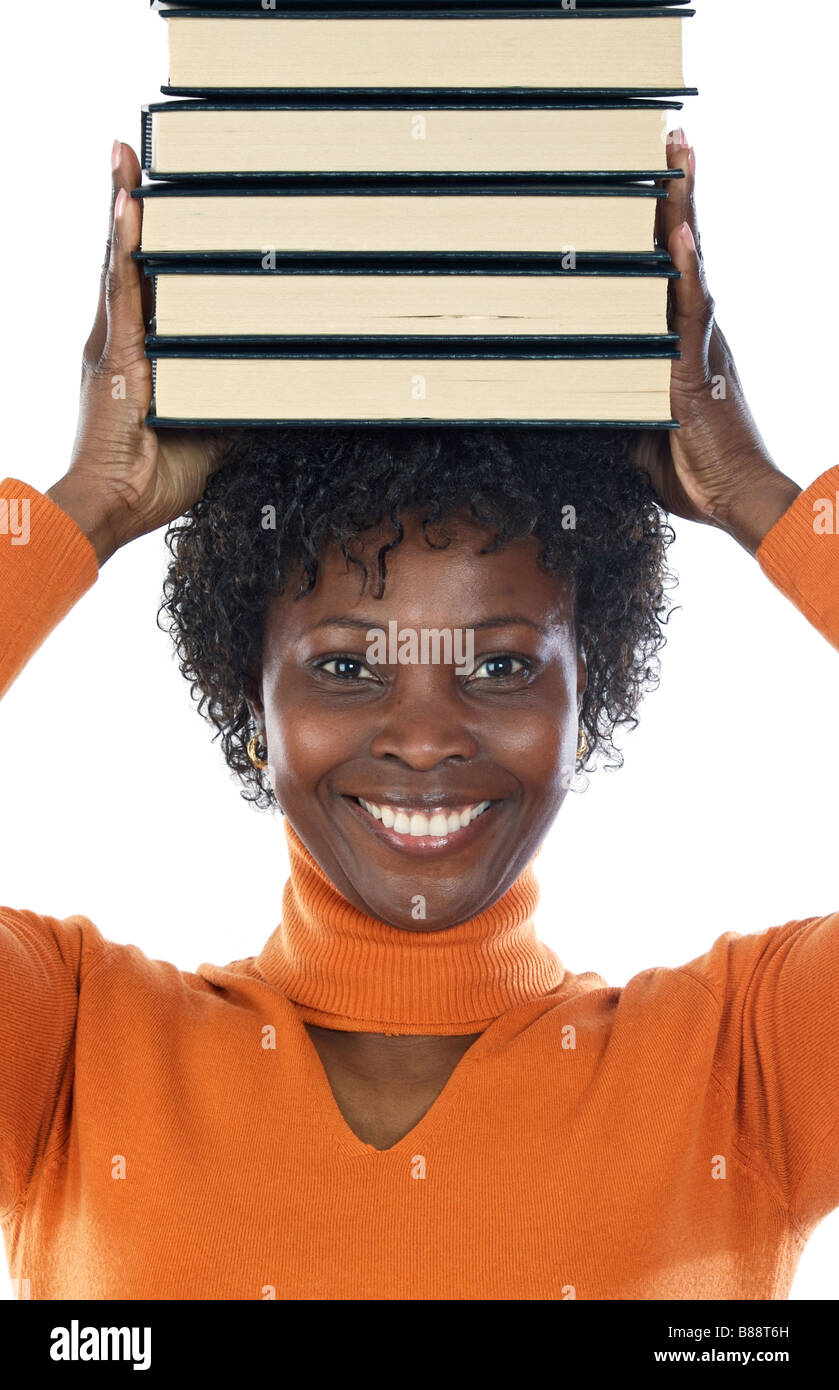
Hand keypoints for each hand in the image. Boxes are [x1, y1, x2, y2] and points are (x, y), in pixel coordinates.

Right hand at [47, 141, 235, 564]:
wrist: (116, 507)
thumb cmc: (154, 479)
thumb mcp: (214, 436)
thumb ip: (241, 407)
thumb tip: (281, 394)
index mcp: (138, 356)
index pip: (145, 288)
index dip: (149, 246)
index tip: (159, 206)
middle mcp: (120, 341)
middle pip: (127, 262)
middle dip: (130, 208)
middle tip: (135, 157)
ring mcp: (113, 345)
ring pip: (120, 265)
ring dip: (124, 209)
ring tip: (127, 160)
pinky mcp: (115, 356)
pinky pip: (123, 292)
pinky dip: (126, 248)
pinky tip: (129, 207)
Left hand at [633, 131, 800, 554]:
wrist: (734, 499)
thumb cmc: (691, 471)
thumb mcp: (634, 431)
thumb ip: (609, 400)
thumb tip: (572, 390)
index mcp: (684, 342)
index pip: (669, 273)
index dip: (663, 228)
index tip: (653, 182)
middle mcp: (697, 333)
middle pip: (683, 252)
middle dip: (675, 195)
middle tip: (668, 138)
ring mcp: (700, 345)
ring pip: (689, 265)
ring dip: (681, 210)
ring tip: (677, 155)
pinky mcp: (696, 369)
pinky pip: (688, 311)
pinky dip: (684, 271)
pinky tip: (679, 233)